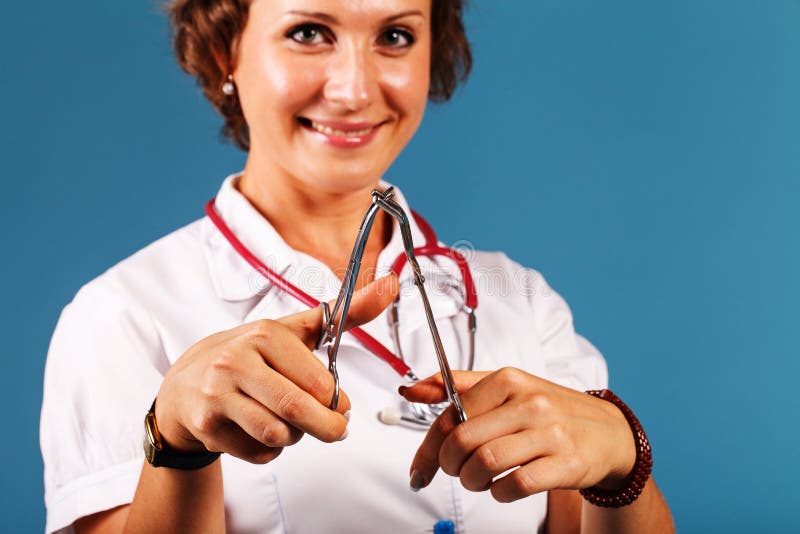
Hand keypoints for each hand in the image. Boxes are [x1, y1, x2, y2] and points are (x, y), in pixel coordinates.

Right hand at [154, 273, 398, 463]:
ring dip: (296, 437)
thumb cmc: (252, 357)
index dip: (336, 401)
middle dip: (326, 427)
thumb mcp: (295, 332)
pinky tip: (263, 431)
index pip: (316, 381)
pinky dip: (272, 450)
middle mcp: (236, 361)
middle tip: (336, 430)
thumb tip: (391, 284)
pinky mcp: (206, 427)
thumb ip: (346, 313)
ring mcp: (217, 395)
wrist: (186, 384)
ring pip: (278, 434)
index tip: (342, 405)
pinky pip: (258, 452)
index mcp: (264, 335)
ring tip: (294, 423)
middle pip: (295, 411)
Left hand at [400, 368, 636, 502]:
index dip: (427, 448)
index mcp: (508, 380)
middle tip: (454, 473)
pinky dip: (499, 494)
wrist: (609, 432)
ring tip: (477, 481)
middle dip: (448, 466)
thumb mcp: (507, 388)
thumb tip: (409, 390)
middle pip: (463, 441)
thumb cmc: (548, 411)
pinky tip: (501, 489)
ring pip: (485, 463)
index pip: (450, 415)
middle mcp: (529, 402)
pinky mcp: (566, 463)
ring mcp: (549, 432)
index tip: (419, 469)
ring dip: (472, 482)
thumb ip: (457, 387)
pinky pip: (515, 485)